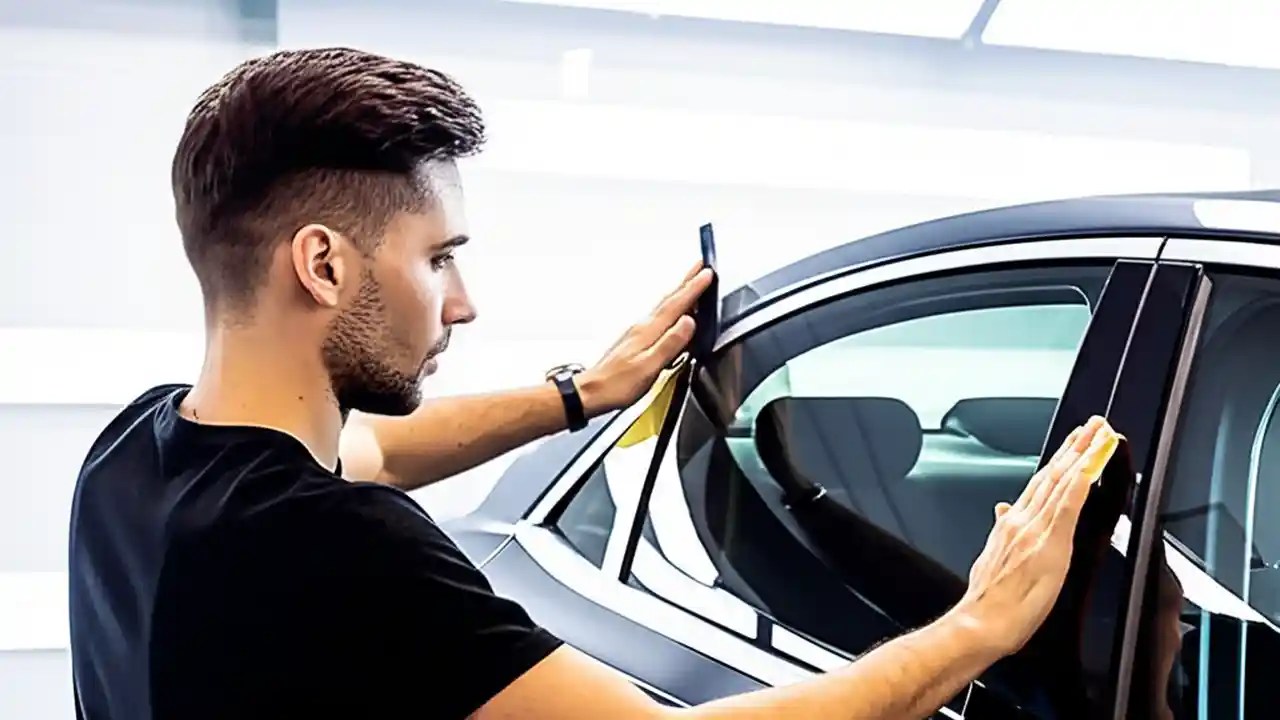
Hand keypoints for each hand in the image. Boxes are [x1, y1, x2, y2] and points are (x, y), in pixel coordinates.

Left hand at [576, 262, 713, 415]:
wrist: (591, 392)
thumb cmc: (617, 384)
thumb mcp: (650, 366)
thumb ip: (671, 343)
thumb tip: (689, 322)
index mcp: (648, 331)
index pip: (676, 304)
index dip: (693, 288)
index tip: (707, 273)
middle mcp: (642, 327)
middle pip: (669, 299)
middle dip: (686, 282)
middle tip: (700, 266)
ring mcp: (637, 332)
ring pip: (663, 307)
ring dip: (678, 293)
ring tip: (690, 284)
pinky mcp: (634, 340)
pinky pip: (657, 318)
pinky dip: (669, 309)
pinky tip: (671, 315)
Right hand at [951, 416, 1119, 656]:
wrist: (979, 623)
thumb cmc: (987, 602)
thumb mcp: (990, 559)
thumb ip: (1001, 531)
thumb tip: (1003, 509)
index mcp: (1011, 525)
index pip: (1039, 485)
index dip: (1057, 461)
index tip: (1072, 443)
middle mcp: (1022, 521)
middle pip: (1052, 475)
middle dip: (1073, 447)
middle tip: (1092, 424)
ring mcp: (1036, 529)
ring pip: (1062, 482)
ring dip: (1081, 454)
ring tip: (1098, 434)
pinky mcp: (1050, 543)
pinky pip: (1068, 505)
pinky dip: (1080, 481)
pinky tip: (1091, 465)